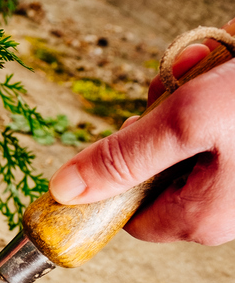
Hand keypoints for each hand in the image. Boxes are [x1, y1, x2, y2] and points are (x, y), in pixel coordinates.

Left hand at [48, 17, 234, 245]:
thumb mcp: (187, 121)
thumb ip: (123, 156)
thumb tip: (64, 189)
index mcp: (199, 219)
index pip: (128, 214)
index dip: (116, 174)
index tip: (126, 132)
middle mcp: (221, 208)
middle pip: (154, 167)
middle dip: (159, 118)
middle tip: (181, 83)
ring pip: (184, 135)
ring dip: (188, 92)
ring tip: (215, 65)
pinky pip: (212, 116)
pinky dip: (214, 84)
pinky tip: (231, 62)